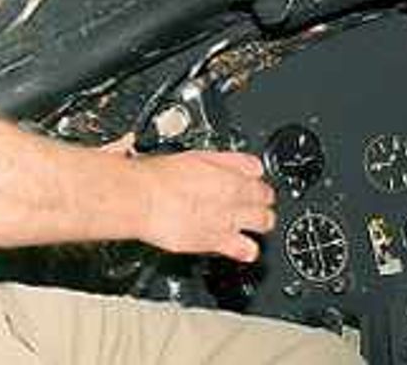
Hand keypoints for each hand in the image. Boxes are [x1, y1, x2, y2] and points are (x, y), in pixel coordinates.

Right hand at [133, 150, 275, 261]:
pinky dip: (247, 249)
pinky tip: (240, 247)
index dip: (253, 178)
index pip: (258, 172)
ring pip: (264, 222)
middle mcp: (234, 195)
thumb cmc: (156, 177)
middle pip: (265, 198)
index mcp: (228, 171)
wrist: (141, 199)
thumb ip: (223, 160)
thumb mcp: (192, 156)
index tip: (247, 181)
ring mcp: (228, 220)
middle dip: (260, 200)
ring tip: (246, 223)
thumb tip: (238, 163)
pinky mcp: (217, 242)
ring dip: (259, 222)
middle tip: (250, 202)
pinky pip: (247, 250)